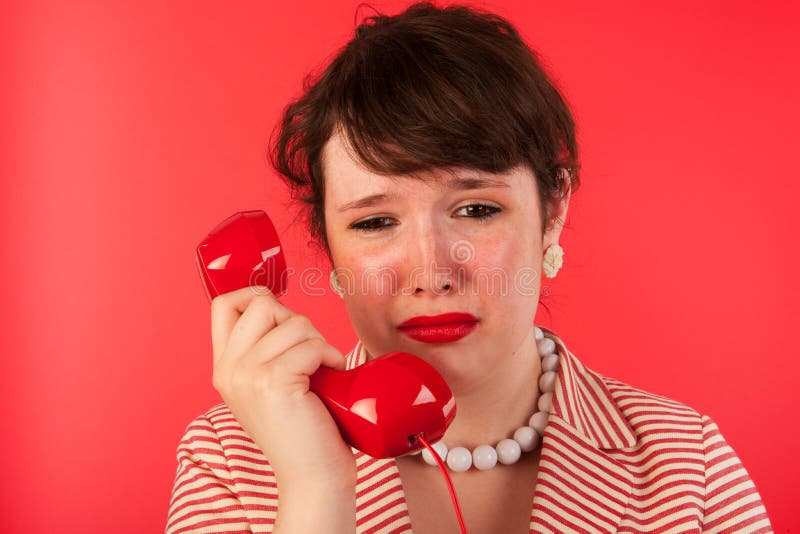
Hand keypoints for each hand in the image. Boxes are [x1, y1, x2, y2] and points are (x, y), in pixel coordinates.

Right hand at [210, 286, 356, 489]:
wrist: (312, 476)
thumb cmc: (304, 427)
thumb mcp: (269, 383)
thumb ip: (263, 349)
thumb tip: (276, 302)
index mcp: (223, 367)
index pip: (224, 303)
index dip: (257, 297)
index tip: (284, 320)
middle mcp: (228, 369)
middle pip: (261, 302)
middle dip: (295, 320)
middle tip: (308, 354)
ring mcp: (247, 375)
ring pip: (294, 322)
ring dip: (318, 342)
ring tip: (321, 371)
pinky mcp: (273, 381)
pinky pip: (311, 344)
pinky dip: (330, 355)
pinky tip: (331, 376)